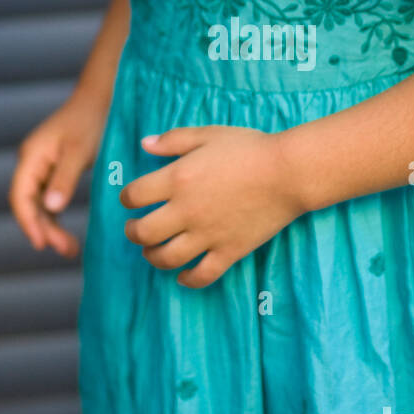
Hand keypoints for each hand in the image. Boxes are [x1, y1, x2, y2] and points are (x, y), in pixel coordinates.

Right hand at [9, 87, 109, 256]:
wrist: (100, 98)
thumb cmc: (91, 120)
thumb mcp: (80, 151)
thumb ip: (64, 179)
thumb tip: (51, 209)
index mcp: (31, 156)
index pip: (20, 195)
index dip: (27, 222)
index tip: (41, 245)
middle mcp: (31, 162)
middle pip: (28, 203)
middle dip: (42, 229)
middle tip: (66, 250)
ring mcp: (41, 166)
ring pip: (38, 204)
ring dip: (49, 227)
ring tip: (69, 249)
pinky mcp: (53, 170)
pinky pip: (48, 199)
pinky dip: (55, 217)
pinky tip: (66, 233)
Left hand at [121, 125, 304, 289]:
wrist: (287, 172)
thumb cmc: (248, 148)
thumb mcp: (206, 134)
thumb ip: (173, 140)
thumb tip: (144, 143)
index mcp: (177, 179)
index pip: (134, 196)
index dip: (125, 198)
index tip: (129, 199)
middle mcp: (187, 210)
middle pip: (144, 232)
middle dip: (132, 232)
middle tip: (132, 229)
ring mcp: (208, 234)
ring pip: (167, 258)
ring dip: (152, 257)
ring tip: (150, 251)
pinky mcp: (229, 251)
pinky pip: (202, 275)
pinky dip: (187, 279)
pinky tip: (182, 275)